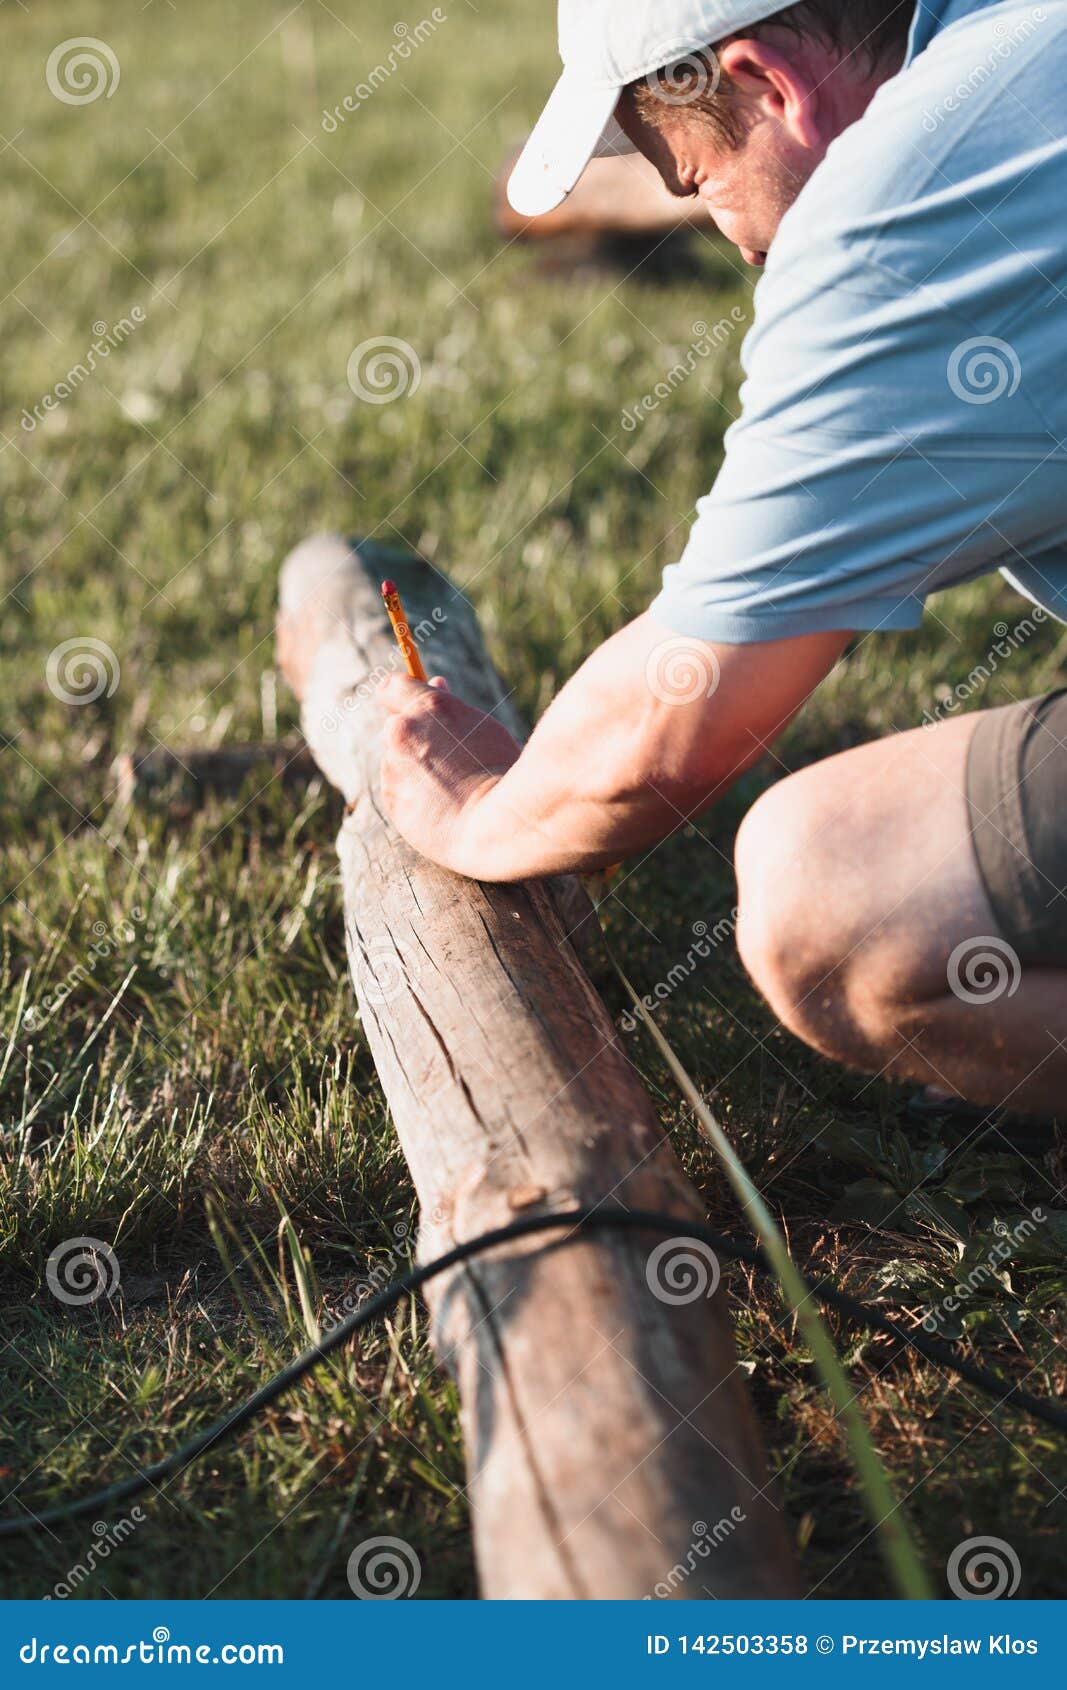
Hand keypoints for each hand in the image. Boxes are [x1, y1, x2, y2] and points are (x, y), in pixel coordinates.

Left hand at [379, 674, 521, 871]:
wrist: (497, 826)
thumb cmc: (502, 773)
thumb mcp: (484, 728)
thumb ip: (452, 707)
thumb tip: (435, 683)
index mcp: (429, 707)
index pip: (392, 687)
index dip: (400, 698)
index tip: (412, 708)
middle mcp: (403, 731)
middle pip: (396, 727)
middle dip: (414, 738)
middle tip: (447, 758)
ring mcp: (393, 767)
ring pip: (397, 762)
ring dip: (414, 770)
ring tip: (453, 790)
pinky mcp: (391, 799)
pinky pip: (398, 791)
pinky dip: (413, 796)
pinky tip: (442, 807)